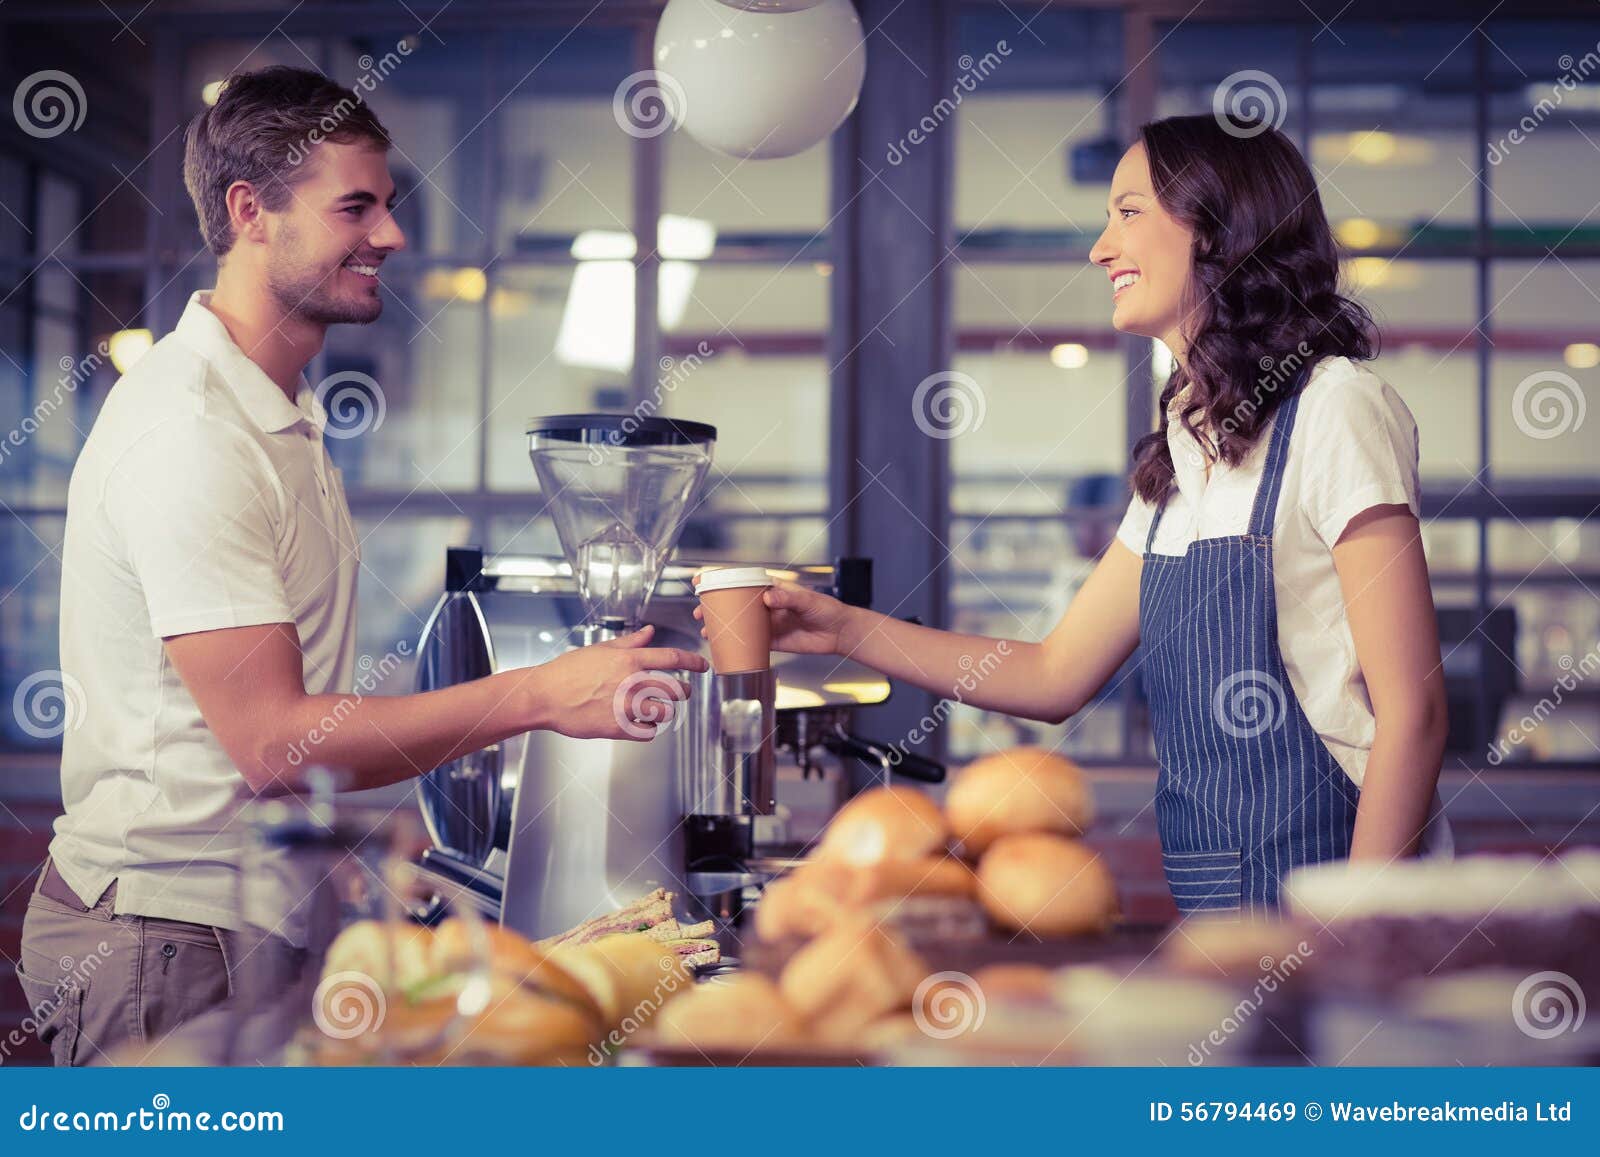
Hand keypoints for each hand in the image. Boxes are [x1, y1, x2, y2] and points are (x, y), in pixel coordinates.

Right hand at [521, 625, 708, 740]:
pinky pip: (647, 732)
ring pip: (665, 713)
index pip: (673, 659)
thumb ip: (630, 642)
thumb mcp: (601, 649)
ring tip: (656, 710)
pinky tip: (639, 724)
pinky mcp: (616, 728)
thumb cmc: (568, 671)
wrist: (544, 695)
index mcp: (628, 660)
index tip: (703, 666)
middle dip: (684, 691)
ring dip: (664, 712)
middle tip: (682, 693)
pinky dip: (647, 729)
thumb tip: (650, 632)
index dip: (694, 662)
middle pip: (676, 689)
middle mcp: (631, 682)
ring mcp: (625, 706)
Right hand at [692, 576, 854, 655]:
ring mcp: (768, 623)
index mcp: (772, 589)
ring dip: (722, 627)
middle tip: (700, 612)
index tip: (702, 581)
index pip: (742, 581)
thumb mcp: (807, 600)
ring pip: (739, 624)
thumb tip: (768, 598)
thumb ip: (788, 598)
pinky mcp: (773, 641)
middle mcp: (767, 605)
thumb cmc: (826, 609)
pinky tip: (724, 647)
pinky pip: (751, 642)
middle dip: (715, 607)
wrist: (839, 632)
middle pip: (735, 604)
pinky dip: (736, 644)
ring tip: (706, 630)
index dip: (721, 581)